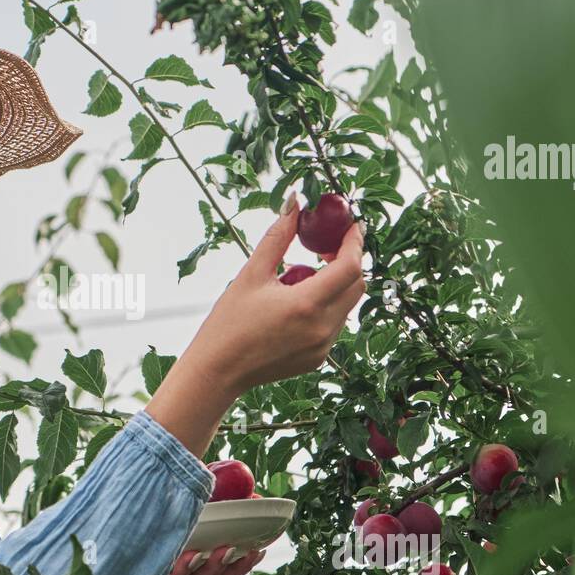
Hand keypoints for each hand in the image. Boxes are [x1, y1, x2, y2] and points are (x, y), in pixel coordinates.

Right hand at [143, 191, 365, 460]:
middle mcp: (322, 328)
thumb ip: (278, 237)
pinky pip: (334, 324)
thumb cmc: (228, 322)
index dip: (354, 242)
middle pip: (357, 285)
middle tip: (326, 246)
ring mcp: (323, 346)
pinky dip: (325, 306)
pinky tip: (295, 303)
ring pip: (347, 305)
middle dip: (348, 260)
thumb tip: (295, 203)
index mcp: (306, 305)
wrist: (218, 371)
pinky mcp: (318, 357)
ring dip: (335, 284)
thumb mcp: (251, 274)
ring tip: (301, 277)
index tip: (350, 225)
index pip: (350, 266)